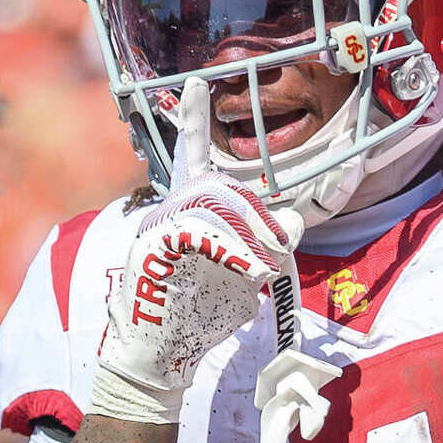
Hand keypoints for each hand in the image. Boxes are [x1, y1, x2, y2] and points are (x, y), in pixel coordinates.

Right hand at [92, 77, 303, 422]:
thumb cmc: (197, 317)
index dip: (195, 121)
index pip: (194, 157)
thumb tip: (291, 223)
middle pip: (224, 186)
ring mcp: (155, 226)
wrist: (155, 360)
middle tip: (275, 254)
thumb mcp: (244, 280)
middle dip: (259, 219)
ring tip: (259, 271)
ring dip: (250, 239)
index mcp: (188, 213)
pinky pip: (205, 234)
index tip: (197, 82)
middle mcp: (167, 211)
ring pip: (217, 206)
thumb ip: (267, 248)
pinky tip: (248, 272)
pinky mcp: (151, 246)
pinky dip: (235, 253)